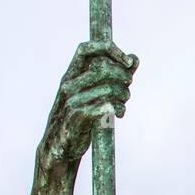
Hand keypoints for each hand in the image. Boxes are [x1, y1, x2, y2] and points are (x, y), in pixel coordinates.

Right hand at [40, 41, 138, 169]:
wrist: (60, 145)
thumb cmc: (79, 115)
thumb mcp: (91, 91)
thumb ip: (113, 74)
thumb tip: (134, 59)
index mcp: (70, 75)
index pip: (86, 49)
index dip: (109, 49)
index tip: (128, 61)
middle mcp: (68, 85)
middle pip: (103, 67)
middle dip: (123, 76)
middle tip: (127, 85)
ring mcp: (72, 101)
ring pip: (109, 88)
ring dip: (124, 95)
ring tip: (123, 102)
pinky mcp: (78, 118)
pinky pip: (107, 106)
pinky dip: (119, 108)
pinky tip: (120, 114)